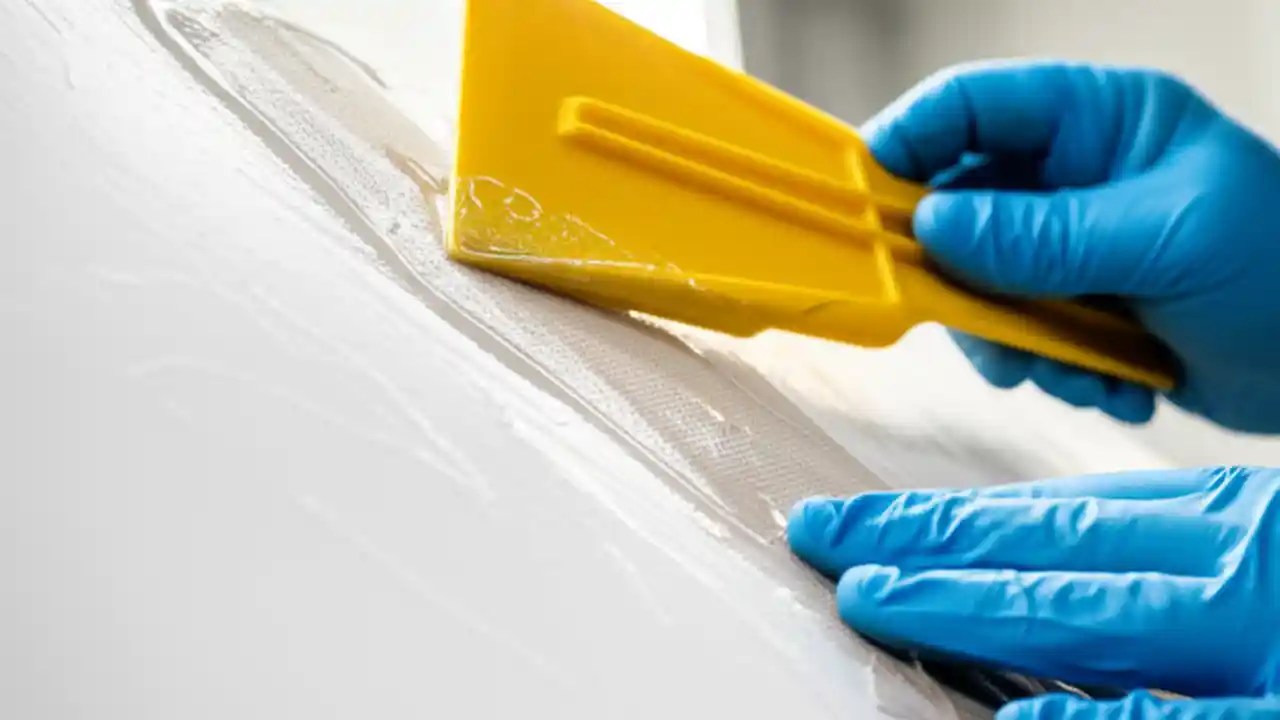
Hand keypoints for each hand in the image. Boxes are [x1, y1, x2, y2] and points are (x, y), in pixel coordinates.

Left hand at [785, 467, 1279, 713]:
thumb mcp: (1268, 547)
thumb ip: (1172, 551)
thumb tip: (1038, 566)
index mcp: (1232, 516)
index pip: (1060, 511)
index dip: (951, 517)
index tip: (865, 520)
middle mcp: (1238, 563)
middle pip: (1051, 544)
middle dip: (924, 539)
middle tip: (821, 533)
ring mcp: (1262, 642)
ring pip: (1085, 616)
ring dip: (964, 604)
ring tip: (867, 595)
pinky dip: (1098, 716)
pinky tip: (1019, 715)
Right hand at [863, 61, 1279, 431]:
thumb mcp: (1166, 238)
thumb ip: (1045, 233)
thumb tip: (934, 225)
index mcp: (1097, 120)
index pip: (972, 106)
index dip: (908, 141)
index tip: (866, 197)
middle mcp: (1071, 175)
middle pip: (956, 204)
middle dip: (961, 275)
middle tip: (979, 322)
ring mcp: (1068, 242)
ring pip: (975, 282)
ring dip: (1011, 338)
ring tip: (1076, 368)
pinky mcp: (1074, 304)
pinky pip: (1014, 332)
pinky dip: (1050, 367)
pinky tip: (1114, 381)